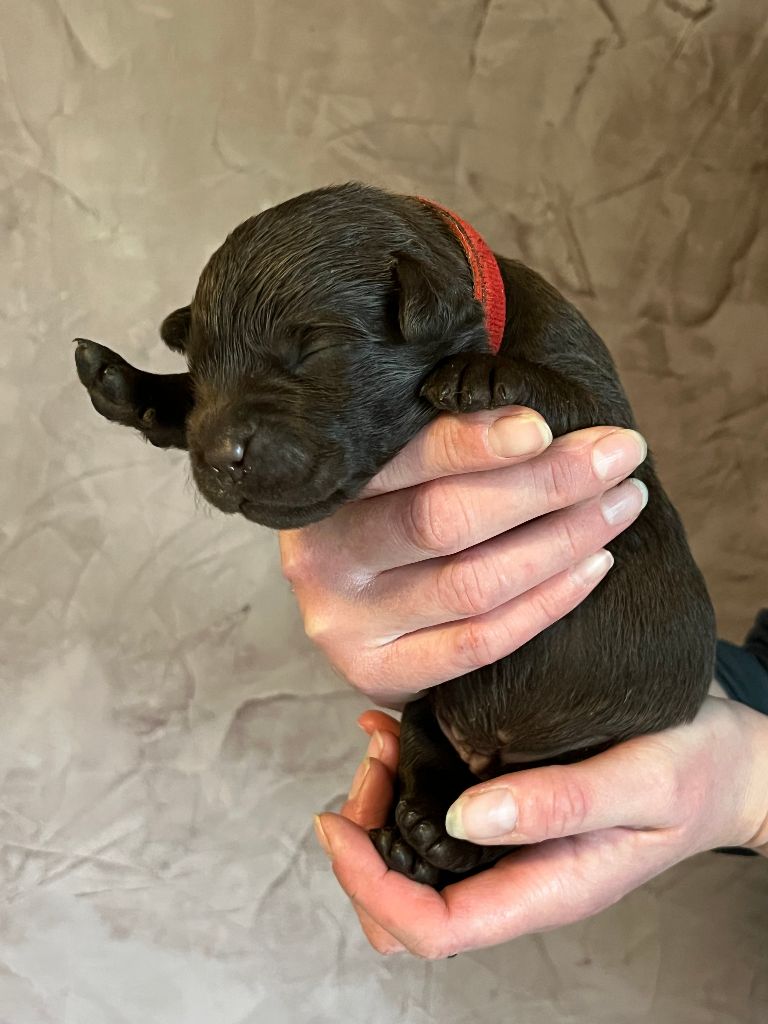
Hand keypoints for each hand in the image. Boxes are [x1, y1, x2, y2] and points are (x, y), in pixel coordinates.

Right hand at [280, 408, 647, 706]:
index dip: (475, 442)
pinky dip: (547, 603)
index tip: (545, 423)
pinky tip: (594, 565)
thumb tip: (534, 395)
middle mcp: (321, 557)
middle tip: (620, 454)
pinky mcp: (375, 673)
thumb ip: (434, 429)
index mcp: (320, 484)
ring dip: (563, 540)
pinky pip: (478, 644)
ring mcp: (344, 623)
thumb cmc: (384, 501)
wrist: (344, 592)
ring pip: (472, 584)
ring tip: (621, 503)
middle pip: (445, 521)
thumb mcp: (389, 456)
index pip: (401, 460)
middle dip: (547, 484)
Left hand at [315, 698, 767, 957]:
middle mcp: (519, 875)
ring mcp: (513, 845)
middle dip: (366, 841)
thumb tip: (464, 817)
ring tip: (381, 739)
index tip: (338, 825)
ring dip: (382, 803)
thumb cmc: (696, 771)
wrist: (728, 760)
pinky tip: (399, 729)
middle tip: (369, 764)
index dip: (371, 886)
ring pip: (415, 856)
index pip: (436, 928)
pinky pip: (439, 811)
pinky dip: (406, 775)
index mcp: (548, 889)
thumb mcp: (643, 781)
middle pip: (409, 901)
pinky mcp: (513, 808)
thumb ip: (562, 805)